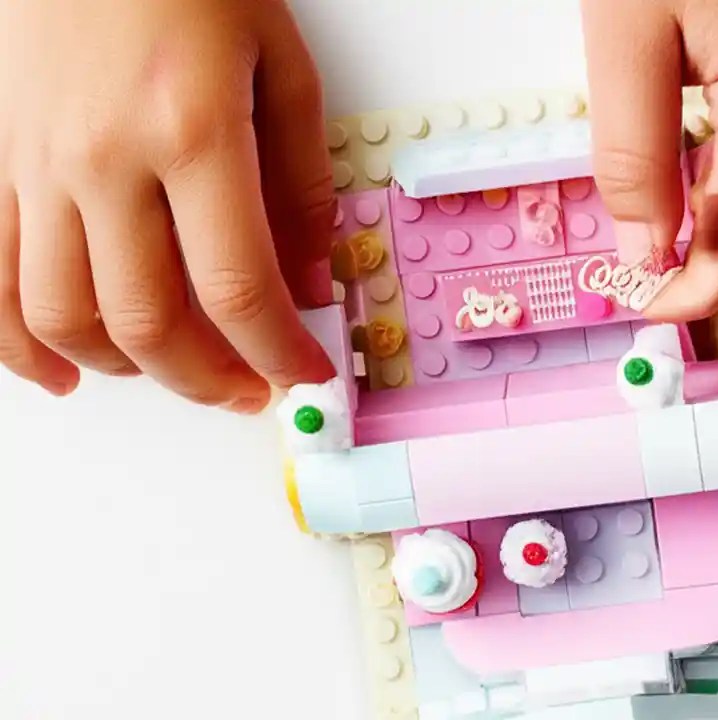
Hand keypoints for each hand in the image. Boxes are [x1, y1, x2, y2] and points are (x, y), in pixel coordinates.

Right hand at [0, 0, 335, 411]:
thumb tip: (312, 274)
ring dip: (129, 369)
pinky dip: (22, 344)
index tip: (304, 372)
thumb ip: (301, 179)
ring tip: (180, 374)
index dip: (276, 351)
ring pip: (63, 316)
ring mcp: (35, 166)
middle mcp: (103, 160)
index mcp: (190, 132)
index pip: (238, 286)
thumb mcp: (279, 63)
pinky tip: (64, 373)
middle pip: (148, 321)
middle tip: (250, 389)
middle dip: (210, 378)